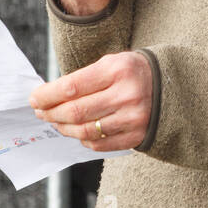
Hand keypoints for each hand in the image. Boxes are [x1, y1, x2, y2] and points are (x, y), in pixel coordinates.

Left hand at [28, 51, 153, 151]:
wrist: (173, 86)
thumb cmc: (133, 72)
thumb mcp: (112, 62)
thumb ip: (83, 78)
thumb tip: (49, 96)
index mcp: (117, 70)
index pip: (71, 86)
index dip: (48, 96)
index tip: (35, 99)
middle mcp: (127, 95)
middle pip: (76, 111)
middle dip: (51, 114)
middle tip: (40, 113)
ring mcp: (133, 118)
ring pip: (85, 131)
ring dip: (64, 129)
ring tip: (55, 123)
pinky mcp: (137, 136)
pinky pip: (100, 144)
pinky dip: (83, 140)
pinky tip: (77, 132)